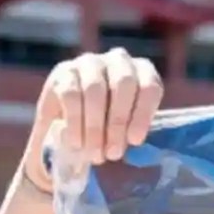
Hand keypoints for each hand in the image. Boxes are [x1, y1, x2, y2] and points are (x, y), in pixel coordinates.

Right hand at [24, 48, 163, 185]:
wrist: (70, 129)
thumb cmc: (108, 129)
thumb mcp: (127, 130)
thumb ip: (133, 132)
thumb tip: (132, 141)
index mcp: (143, 71)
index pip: (149, 87)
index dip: (142, 115)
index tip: (134, 141)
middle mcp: (118, 60)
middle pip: (123, 83)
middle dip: (118, 122)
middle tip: (112, 153)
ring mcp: (90, 62)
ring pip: (95, 89)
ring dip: (95, 126)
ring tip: (94, 153)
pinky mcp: (64, 71)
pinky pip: (71, 94)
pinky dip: (75, 122)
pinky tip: (77, 142)